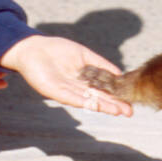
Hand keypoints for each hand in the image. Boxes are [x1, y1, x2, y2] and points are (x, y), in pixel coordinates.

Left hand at [0, 35, 132, 115]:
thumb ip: (101, 64)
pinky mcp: (55, 91)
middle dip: (113, 105)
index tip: (129, 102)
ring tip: (118, 111)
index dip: (116, 96)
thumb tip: (120, 73)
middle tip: (129, 112)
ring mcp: (67, 91)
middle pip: (98, 98)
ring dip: (103, 106)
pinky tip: (96, 105)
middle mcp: (77, 88)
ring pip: (88, 100)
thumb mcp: (84, 55)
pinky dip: (85, 102)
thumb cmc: (57, 49)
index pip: (103, 90)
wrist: (32, 48)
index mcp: (84, 80)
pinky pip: (72, 97)